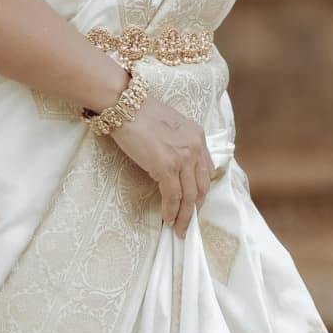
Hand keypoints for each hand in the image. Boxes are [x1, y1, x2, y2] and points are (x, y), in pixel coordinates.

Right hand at [97, 83, 213, 235]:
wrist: (125, 104)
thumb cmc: (140, 113)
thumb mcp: (170, 126)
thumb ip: (178, 144)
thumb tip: (173, 168)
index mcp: (198, 136)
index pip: (207, 170)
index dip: (202, 190)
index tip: (195, 203)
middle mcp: (195, 147)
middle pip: (203, 186)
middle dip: (196, 208)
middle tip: (189, 222)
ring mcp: (182, 157)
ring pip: (190, 195)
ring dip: (185, 215)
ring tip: (179, 228)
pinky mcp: (166, 167)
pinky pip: (173, 196)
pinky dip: (172, 211)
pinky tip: (168, 219)